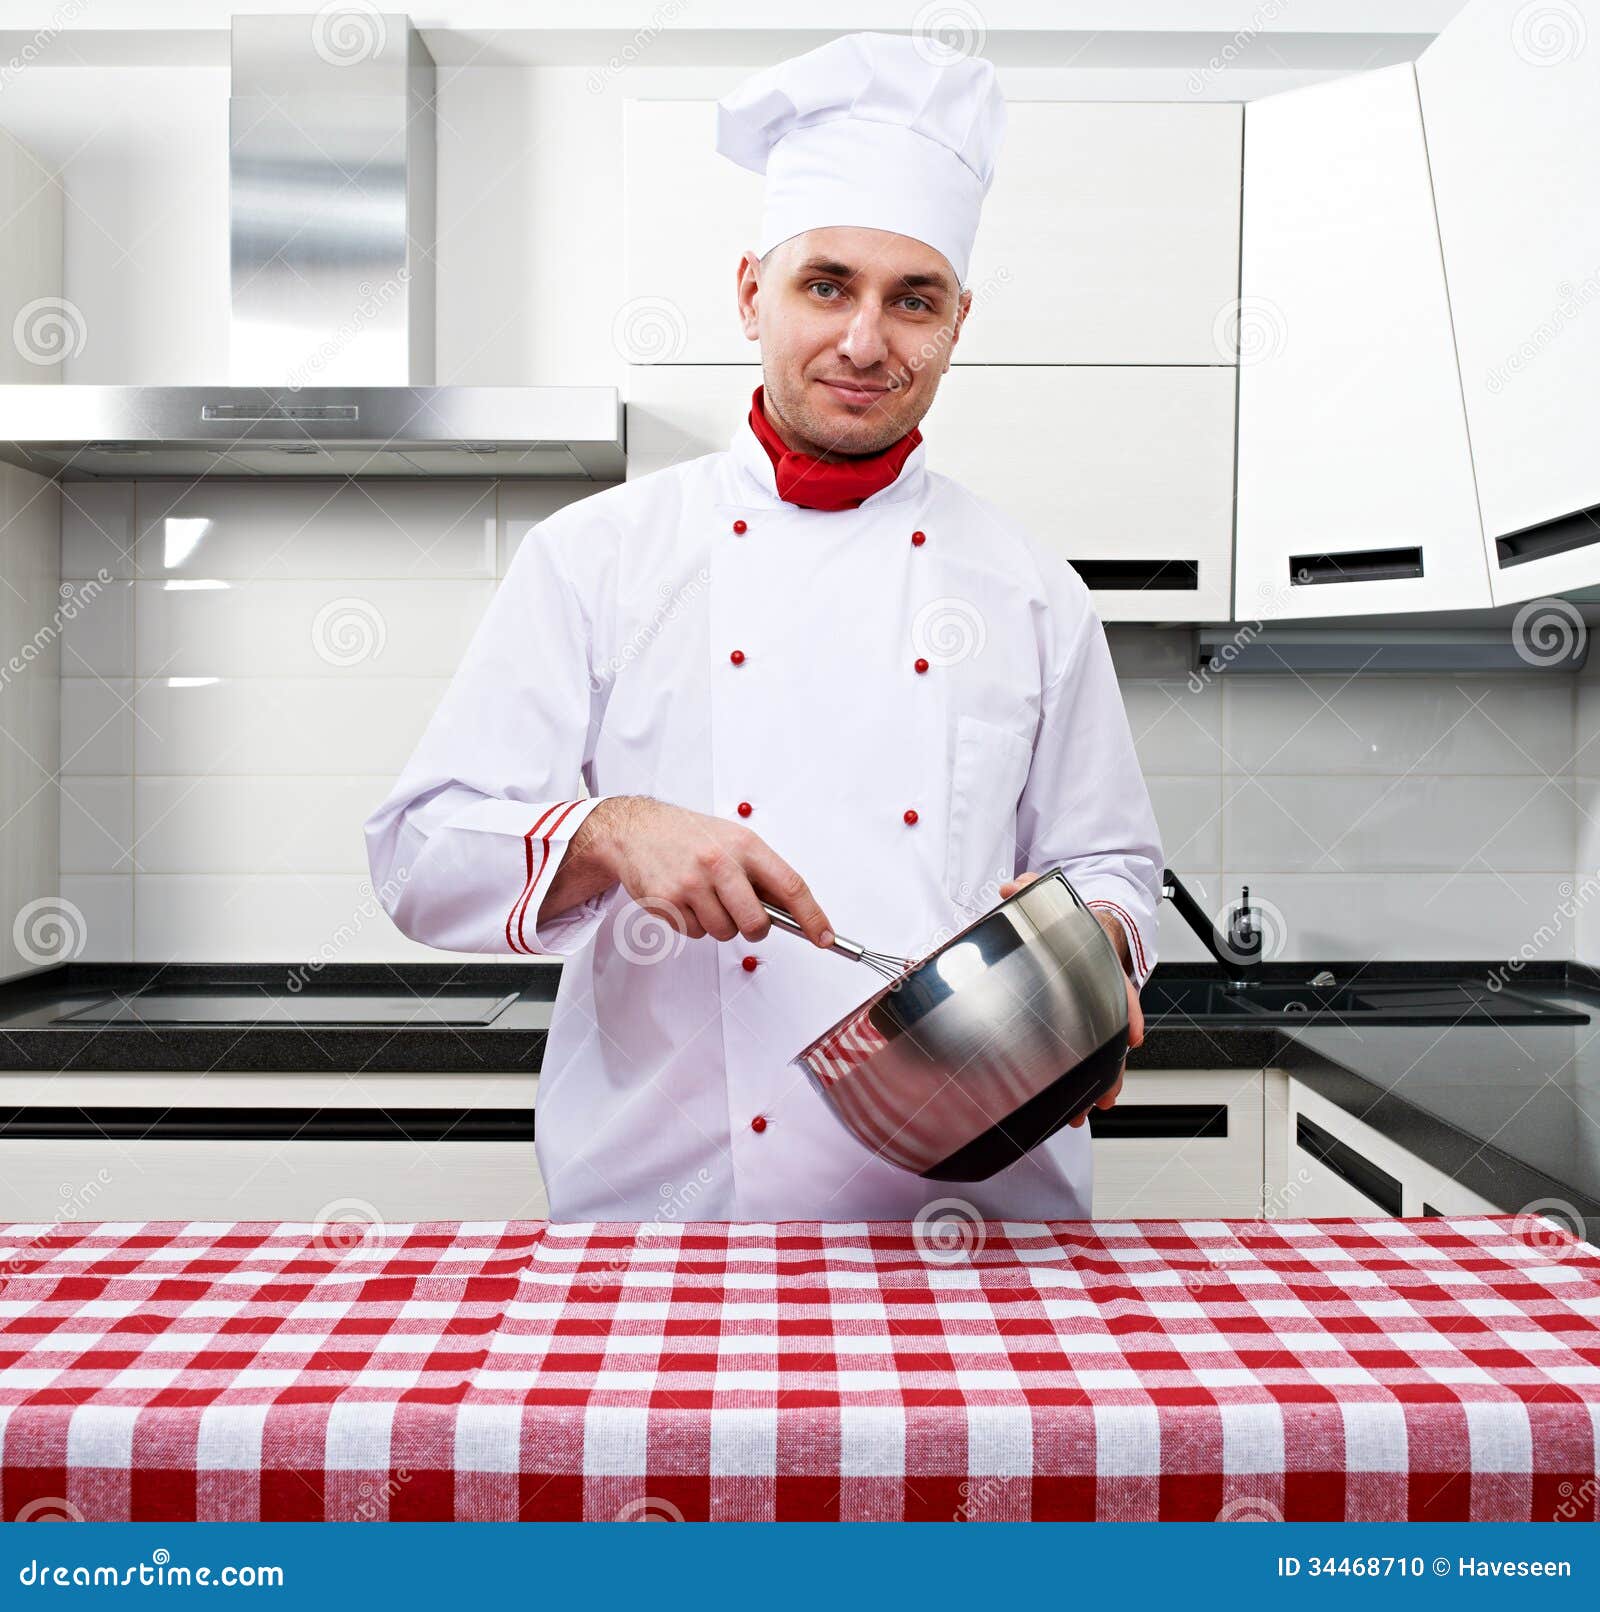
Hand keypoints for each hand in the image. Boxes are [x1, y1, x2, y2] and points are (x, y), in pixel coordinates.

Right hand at [586, 797, 834, 948]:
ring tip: (705, 897)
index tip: (825, 937)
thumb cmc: (691, 836)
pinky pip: (695, 933)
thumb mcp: (733, 840)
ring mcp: (691, 883)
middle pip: (756, 923)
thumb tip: (794, 912)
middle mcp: (719, 863)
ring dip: (720, 924)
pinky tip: (685, 899)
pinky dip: (694, 924)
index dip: (812, 916)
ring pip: (724, 933)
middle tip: (745, 917)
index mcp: (745, 845)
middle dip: (755, 928)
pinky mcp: (667, 901)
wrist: (637, 829)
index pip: (790, 886)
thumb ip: (761, 873)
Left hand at [998, 871, 1142, 1126]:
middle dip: (1114, 1067)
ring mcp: (1094, 1011)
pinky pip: (1086, 1053)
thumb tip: (1013, 887)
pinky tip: (1072, 1103)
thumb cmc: (1068, 921)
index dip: (1130, 1012)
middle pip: (1115, 1033)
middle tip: (1106, 1096)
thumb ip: (1031, 890)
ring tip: (1088, 1111)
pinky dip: (1081, 1079)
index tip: (1135, 1034)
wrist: (1079, 927)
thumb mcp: (1050, 901)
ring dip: (1098, 1082)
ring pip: (1103, 1051)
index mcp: (1099, 963)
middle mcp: (1102, 992)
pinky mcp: (1080, 1024)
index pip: (1121, 988)